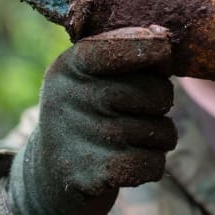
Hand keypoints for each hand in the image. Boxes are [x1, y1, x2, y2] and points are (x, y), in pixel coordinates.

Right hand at [9, 26, 177, 214]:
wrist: (50, 172)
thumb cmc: (89, 112)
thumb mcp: (92, 76)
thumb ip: (127, 55)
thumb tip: (164, 39)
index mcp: (70, 66)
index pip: (118, 48)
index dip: (150, 46)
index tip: (164, 48)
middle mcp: (70, 97)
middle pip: (155, 93)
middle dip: (162, 102)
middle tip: (142, 108)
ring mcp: (80, 137)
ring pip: (161, 132)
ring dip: (158, 138)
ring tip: (130, 138)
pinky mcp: (91, 174)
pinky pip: (153, 164)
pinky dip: (151, 165)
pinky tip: (128, 162)